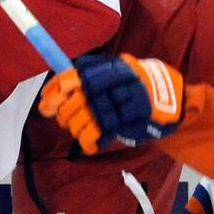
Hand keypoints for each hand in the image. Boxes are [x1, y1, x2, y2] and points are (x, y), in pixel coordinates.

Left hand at [38, 53, 184, 154]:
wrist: (168, 99)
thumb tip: (57, 86)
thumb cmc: (138, 85)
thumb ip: (92, 73)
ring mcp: (108, 105)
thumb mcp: (117, 69)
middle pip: (68, 104)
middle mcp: (102, 85)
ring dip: (77, 130)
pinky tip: (93, 144)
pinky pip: (90, 137)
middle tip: (68, 120)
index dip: (52, 92)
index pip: (67, 79)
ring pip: (77, 122)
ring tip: (86, 130)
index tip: (45, 103)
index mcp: (100, 70)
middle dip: (64, 116)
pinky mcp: (115, 124)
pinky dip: (88, 143)